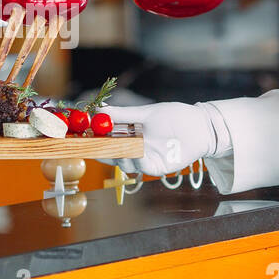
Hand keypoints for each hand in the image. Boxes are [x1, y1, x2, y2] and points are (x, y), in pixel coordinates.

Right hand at [101, 103, 219, 177]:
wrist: (199, 125)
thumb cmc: (174, 116)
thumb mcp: (145, 113)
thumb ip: (122, 114)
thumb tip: (97, 110)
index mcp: (128, 135)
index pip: (104, 140)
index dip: (91, 140)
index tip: (79, 135)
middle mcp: (133, 150)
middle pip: (109, 154)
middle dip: (99, 150)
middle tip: (91, 143)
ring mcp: (144, 160)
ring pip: (123, 163)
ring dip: (118, 154)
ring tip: (119, 143)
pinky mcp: (157, 168)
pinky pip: (141, 167)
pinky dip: (136, 160)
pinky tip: (136, 151)